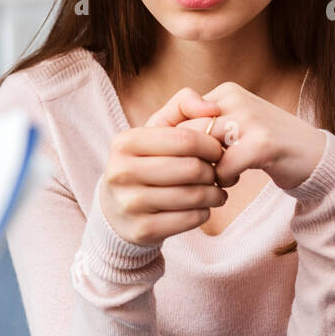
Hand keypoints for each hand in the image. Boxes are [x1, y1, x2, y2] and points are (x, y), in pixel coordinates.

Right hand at [97, 88, 228, 246]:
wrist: (115, 211)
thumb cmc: (145, 163)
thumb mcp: (155, 130)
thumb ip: (183, 106)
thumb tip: (212, 108)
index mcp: (125, 143)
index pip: (185, 139)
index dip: (211, 144)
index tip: (217, 150)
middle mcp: (122, 172)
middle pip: (192, 168)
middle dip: (214, 171)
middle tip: (219, 173)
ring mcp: (130, 204)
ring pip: (194, 196)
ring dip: (215, 193)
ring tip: (216, 190)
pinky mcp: (143, 230)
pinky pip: (191, 219)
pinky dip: (204, 212)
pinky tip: (202, 207)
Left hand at [175, 81, 326, 189]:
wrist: (314, 156)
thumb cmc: (262, 146)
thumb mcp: (230, 128)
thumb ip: (199, 128)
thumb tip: (158, 140)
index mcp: (224, 92)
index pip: (177, 112)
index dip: (170, 141)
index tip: (177, 159)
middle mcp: (235, 99)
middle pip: (185, 133)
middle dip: (186, 159)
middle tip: (198, 174)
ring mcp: (250, 118)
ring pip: (201, 149)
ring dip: (204, 171)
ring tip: (215, 177)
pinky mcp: (262, 142)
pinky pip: (222, 167)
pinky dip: (223, 180)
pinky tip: (232, 181)